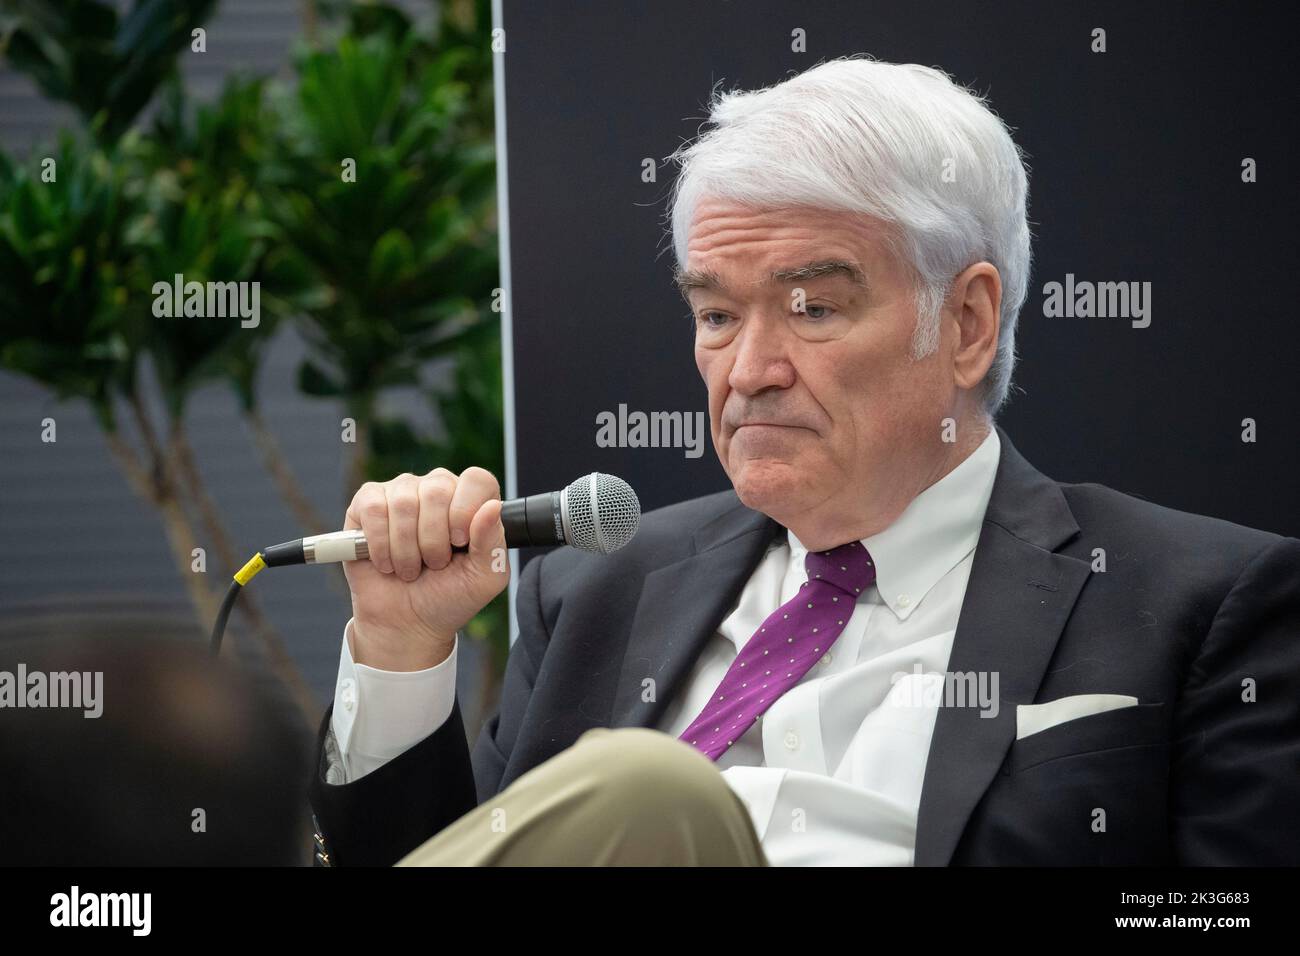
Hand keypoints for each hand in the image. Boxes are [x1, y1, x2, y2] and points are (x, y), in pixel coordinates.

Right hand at [343, 466, 508, 670]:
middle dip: (434, 540)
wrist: (405, 622)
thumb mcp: (484, 578)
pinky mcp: (368, 502)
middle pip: (438, 490)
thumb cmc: (449, 596)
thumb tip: (491, 506)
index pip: (477, 480)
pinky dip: (379, 543)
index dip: (466, 510)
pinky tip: (385, 560)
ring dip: (405, 549)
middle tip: (434, 564)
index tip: (459, 543)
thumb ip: (493, 542)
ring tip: (410, 568)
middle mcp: (438, 488)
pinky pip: (373, 507)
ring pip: (404, 502)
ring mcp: (402, 491)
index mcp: (472, 501)